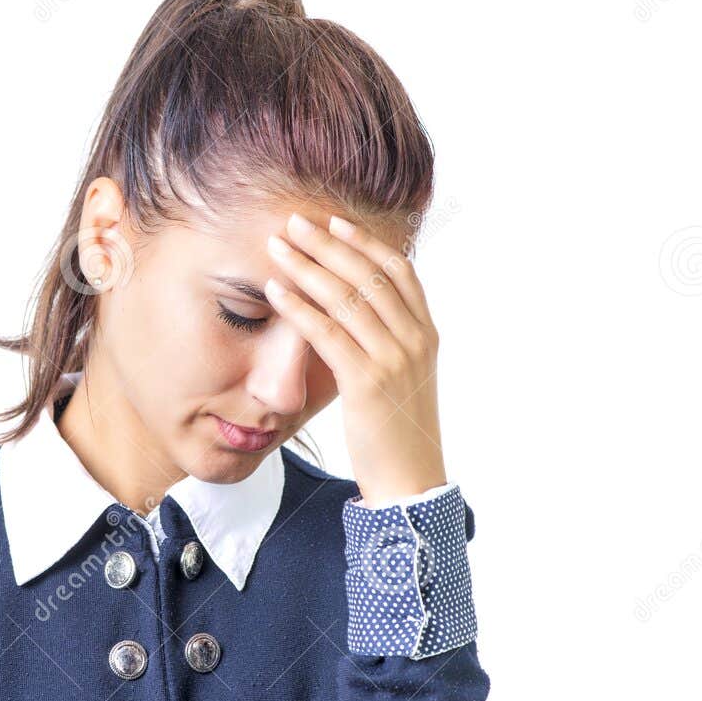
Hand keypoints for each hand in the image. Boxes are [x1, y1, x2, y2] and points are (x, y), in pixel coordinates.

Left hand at [262, 212, 445, 506]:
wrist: (410, 480)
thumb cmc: (396, 430)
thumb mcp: (402, 376)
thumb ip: (386, 340)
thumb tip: (355, 310)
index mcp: (426, 333)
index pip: (398, 270)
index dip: (364, 242)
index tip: (333, 220)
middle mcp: (415, 339)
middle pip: (368, 274)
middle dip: (328, 244)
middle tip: (294, 222)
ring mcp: (394, 359)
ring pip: (347, 297)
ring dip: (308, 266)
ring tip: (277, 246)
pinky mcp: (367, 382)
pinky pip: (328, 334)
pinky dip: (299, 307)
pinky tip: (275, 291)